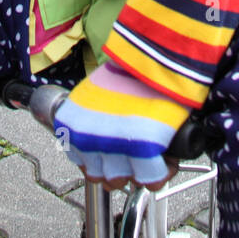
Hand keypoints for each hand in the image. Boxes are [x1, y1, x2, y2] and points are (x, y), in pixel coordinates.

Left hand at [53, 61, 188, 188]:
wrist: (152, 56)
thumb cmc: (128, 67)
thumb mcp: (97, 89)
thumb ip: (94, 114)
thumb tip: (104, 131)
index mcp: (72, 125)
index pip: (82, 161)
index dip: (101, 159)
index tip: (114, 152)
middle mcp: (88, 141)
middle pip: (101, 176)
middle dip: (118, 168)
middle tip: (133, 154)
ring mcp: (115, 150)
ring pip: (123, 181)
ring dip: (136, 173)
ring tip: (150, 157)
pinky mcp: (144, 152)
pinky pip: (152, 179)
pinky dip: (160, 174)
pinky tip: (166, 162)